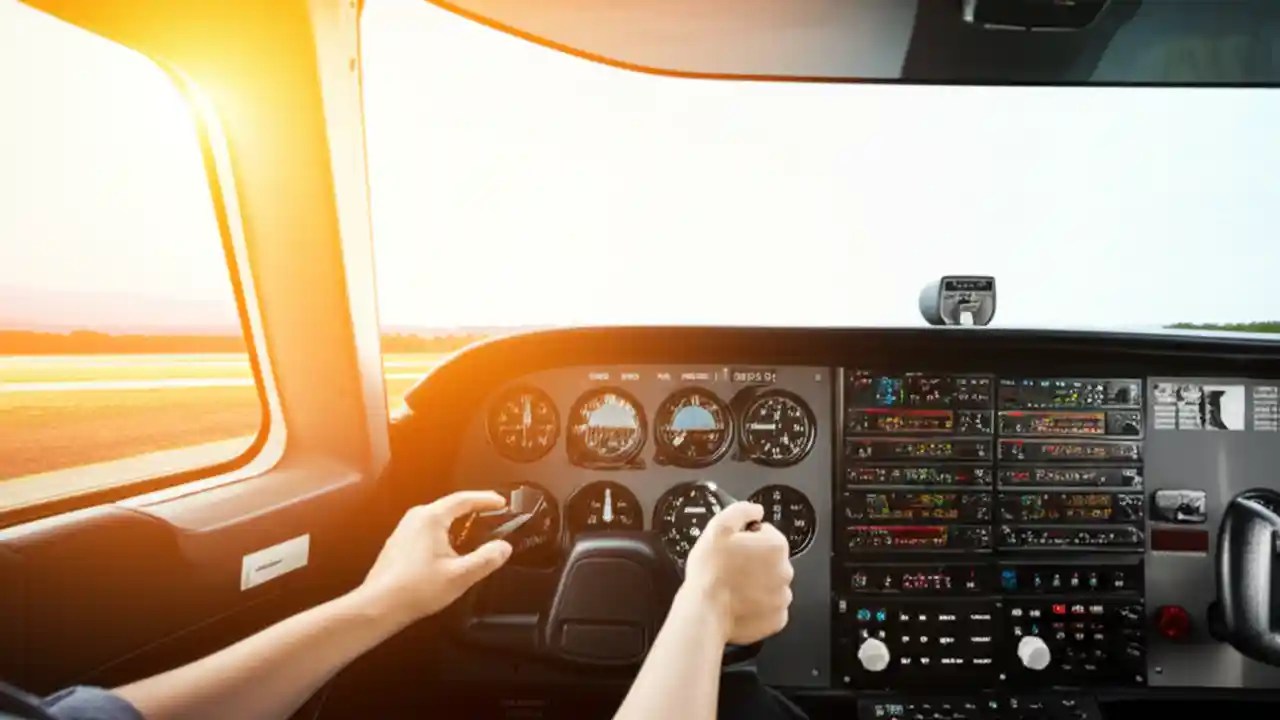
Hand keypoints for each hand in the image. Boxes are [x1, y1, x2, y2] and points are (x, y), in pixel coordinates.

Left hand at [357, 491, 512, 625]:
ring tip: (475, 530)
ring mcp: (404, 530)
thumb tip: (503, 548)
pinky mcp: (398, 544)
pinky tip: (449, 549)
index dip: (485, 499)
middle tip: (491, 513)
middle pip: (449, 506)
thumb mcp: (460, 575)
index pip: (463, 499)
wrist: (379, 606)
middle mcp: (415, 518)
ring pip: (437, 518)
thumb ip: (486, 559)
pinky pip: (426, 530)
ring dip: (457, 521)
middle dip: (472, 508)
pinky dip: (443, 532)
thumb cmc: (417, 589)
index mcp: (431, 518)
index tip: (501, 502)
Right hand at [680, 501, 793, 645]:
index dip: (746, 538)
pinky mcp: (777, 619)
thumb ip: (741, 511)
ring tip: (732, 587)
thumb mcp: (718, 527)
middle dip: (753, 561)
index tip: (733, 548)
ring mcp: (782, 598)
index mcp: (775, 546)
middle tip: (730, 567)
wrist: (705, 613)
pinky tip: (739, 603)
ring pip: (770, 584)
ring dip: (756, 584)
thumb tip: (756, 510)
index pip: (766, 533)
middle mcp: (785, 571)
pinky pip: (769, 607)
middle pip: (770, 559)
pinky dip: (757, 606)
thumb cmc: (711, 572)